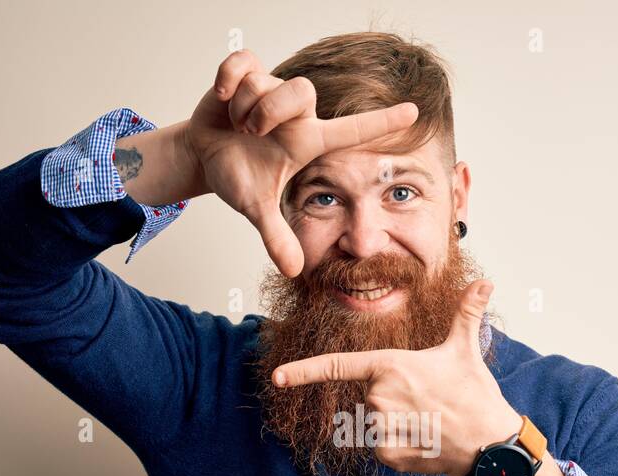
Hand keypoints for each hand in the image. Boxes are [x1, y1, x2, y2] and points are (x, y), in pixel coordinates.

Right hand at [185, 49, 419, 277]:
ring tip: (237, 126)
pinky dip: (228, 77)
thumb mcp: (257, 207)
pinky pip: (242, 62)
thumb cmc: (238, 175)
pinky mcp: (246, 72)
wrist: (203, 156)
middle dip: (268, 113)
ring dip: (242, 109)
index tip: (414, 113)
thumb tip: (293, 270)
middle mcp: (296, 113)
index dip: (382, 122)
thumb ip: (276, 236)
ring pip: (266, 83)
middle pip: (300, 91)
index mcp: (307, 140)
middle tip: (251, 134)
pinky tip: (223, 96)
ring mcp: (272, 89)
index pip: (352, 130)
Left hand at [271, 280, 523, 475]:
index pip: (337, 365)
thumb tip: (486, 282)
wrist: (490, 444)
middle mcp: (379, 396)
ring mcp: (381, 427)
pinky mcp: (387, 454)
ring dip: (396, 424)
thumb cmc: (475, 394)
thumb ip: (467, 313)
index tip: (277, 377)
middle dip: (392, 400)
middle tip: (428, 402)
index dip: (303, 371)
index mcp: (390, 366)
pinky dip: (399, 446)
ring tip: (429, 422)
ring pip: (374, 423)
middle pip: (368, 397)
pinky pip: (380, 447)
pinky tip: (424, 440)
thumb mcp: (467, 350)